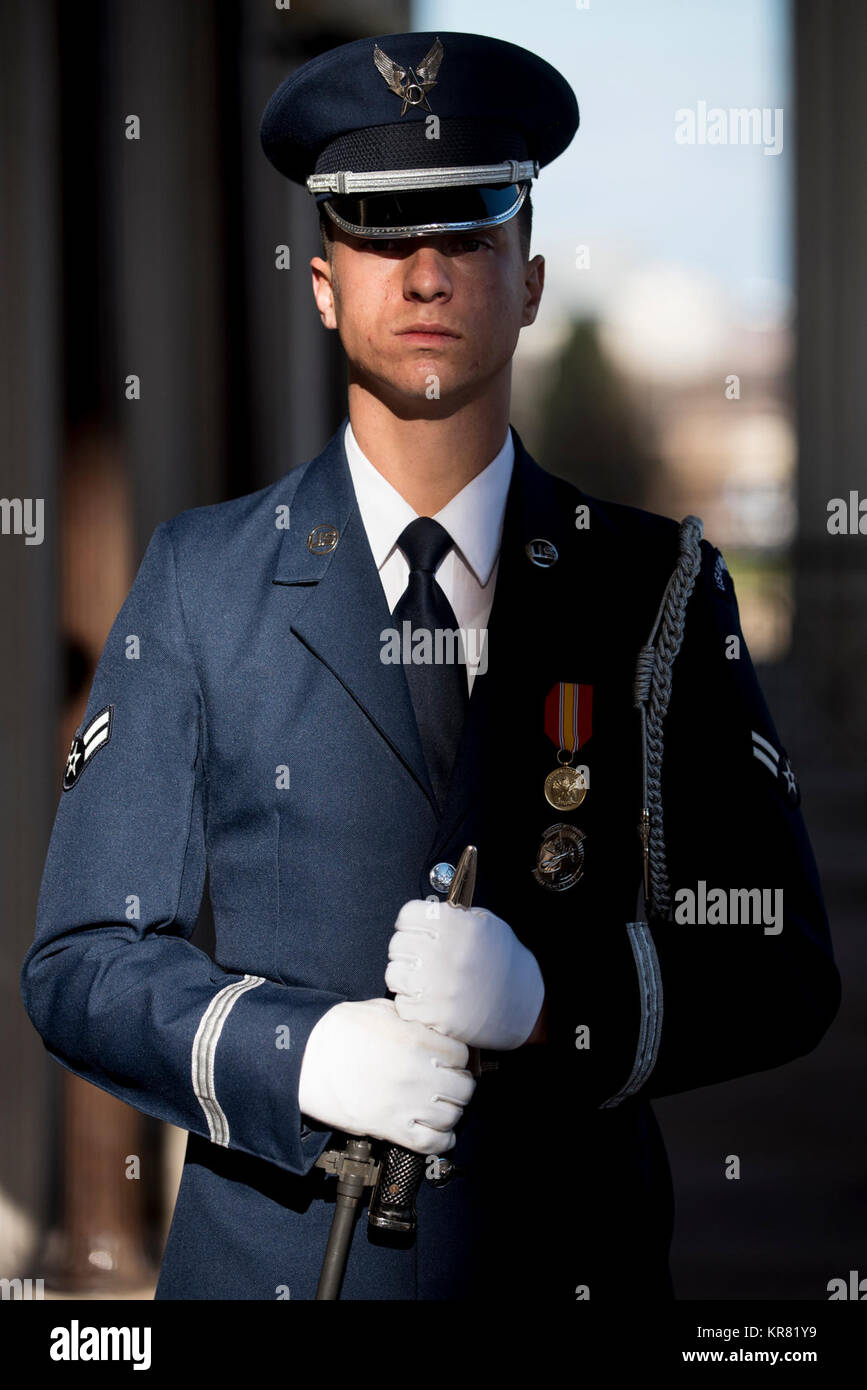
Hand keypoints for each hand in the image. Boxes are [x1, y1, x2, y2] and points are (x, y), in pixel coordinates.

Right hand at [298, 997, 475, 1154]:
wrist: (305, 1057)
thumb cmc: (338, 1030)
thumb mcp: (381, 1011)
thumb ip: (411, 1019)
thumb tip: (430, 1027)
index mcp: (418, 1039)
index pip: (462, 1055)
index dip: (458, 1059)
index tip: (450, 1062)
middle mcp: (419, 1072)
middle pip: (464, 1087)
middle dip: (459, 1085)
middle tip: (448, 1085)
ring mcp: (407, 1102)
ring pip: (453, 1116)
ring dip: (451, 1112)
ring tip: (441, 1108)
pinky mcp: (391, 1128)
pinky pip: (432, 1143)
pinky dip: (442, 1140)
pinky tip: (439, 1132)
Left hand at [385, 899, 545, 1050]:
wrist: (525, 1005)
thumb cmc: (506, 964)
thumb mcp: (487, 925)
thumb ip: (453, 917)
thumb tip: (423, 916)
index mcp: (459, 928)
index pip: (408, 915)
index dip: (410, 921)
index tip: (414, 927)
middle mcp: (446, 955)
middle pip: (397, 944)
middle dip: (407, 949)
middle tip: (420, 955)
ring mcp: (440, 988)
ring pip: (394, 974)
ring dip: (405, 976)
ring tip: (423, 977)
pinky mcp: (437, 1016)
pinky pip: (402, 1004)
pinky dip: (411, 1002)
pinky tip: (428, 998)